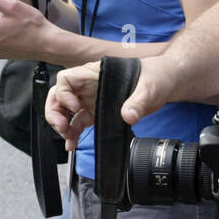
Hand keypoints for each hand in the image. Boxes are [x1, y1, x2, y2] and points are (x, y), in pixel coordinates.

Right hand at [44, 54, 174, 148]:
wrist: (164, 83)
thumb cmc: (155, 76)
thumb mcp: (148, 87)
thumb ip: (137, 101)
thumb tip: (128, 115)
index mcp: (95, 73)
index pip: (66, 79)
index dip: (65, 94)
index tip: (76, 107)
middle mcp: (88, 86)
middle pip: (59, 95)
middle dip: (55, 111)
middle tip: (63, 126)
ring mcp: (91, 99)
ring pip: (65, 111)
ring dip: (62, 125)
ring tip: (68, 138)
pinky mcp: (97, 112)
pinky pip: (78, 123)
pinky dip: (73, 134)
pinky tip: (72, 144)